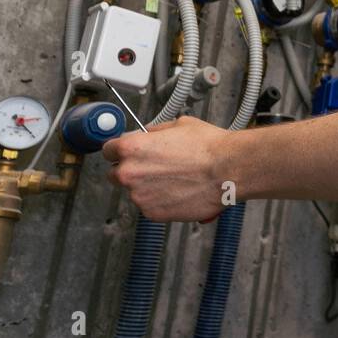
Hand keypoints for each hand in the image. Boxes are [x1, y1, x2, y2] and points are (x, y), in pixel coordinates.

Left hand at [102, 116, 235, 222]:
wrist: (229, 170)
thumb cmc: (209, 147)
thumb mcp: (179, 125)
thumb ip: (155, 132)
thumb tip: (148, 135)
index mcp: (131, 148)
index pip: (108, 150)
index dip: (120, 150)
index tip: (128, 153)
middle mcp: (129, 174)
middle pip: (115, 174)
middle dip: (131, 170)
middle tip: (154, 167)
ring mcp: (140, 196)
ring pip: (135, 192)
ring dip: (148, 187)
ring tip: (174, 179)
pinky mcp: (153, 213)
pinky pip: (150, 206)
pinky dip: (161, 201)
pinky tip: (179, 190)